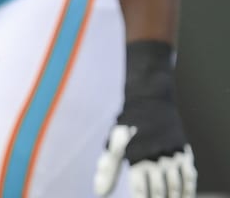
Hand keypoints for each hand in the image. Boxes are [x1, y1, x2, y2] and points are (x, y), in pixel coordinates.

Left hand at [94, 42, 196, 196]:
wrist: (152, 100)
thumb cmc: (129, 124)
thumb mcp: (114, 143)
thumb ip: (108, 169)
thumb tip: (99, 192)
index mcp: (137, 156)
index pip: (140, 189)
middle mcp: (157, 157)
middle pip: (159, 191)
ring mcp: (173, 156)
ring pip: (176, 186)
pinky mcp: (185, 152)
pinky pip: (189, 176)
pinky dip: (188, 189)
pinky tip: (183, 196)